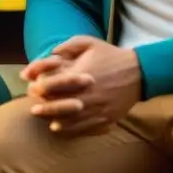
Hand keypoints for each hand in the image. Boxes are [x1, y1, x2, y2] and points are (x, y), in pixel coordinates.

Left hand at [23, 35, 142, 136]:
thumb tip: (50, 53)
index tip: (33, 87)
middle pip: (59, 106)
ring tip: (45, 120)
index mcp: (82, 75)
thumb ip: (67, 46)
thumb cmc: (111, 55)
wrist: (139, 72)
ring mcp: (97, 108)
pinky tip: (60, 127)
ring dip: (55, 120)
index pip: (54, 85)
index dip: (40, 88)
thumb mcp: (89, 42)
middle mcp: (88, 94)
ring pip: (70, 120)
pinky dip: (70, 129)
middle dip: (44, 108)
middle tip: (34, 110)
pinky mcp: (106, 119)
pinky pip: (84, 128)